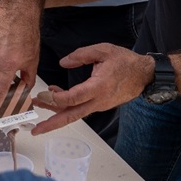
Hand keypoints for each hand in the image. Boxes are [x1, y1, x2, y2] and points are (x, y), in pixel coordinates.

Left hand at [29, 44, 153, 134]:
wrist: (144, 74)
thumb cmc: (125, 62)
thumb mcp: (103, 50)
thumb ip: (81, 55)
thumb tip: (63, 63)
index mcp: (99, 87)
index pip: (73, 98)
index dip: (56, 98)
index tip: (43, 95)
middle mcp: (98, 100)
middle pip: (72, 116)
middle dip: (52, 124)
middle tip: (36, 129)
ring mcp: (99, 105)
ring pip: (74, 113)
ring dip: (56, 112)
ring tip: (39, 104)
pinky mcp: (99, 105)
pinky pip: (80, 108)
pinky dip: (66, 105)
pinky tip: (56, 95)